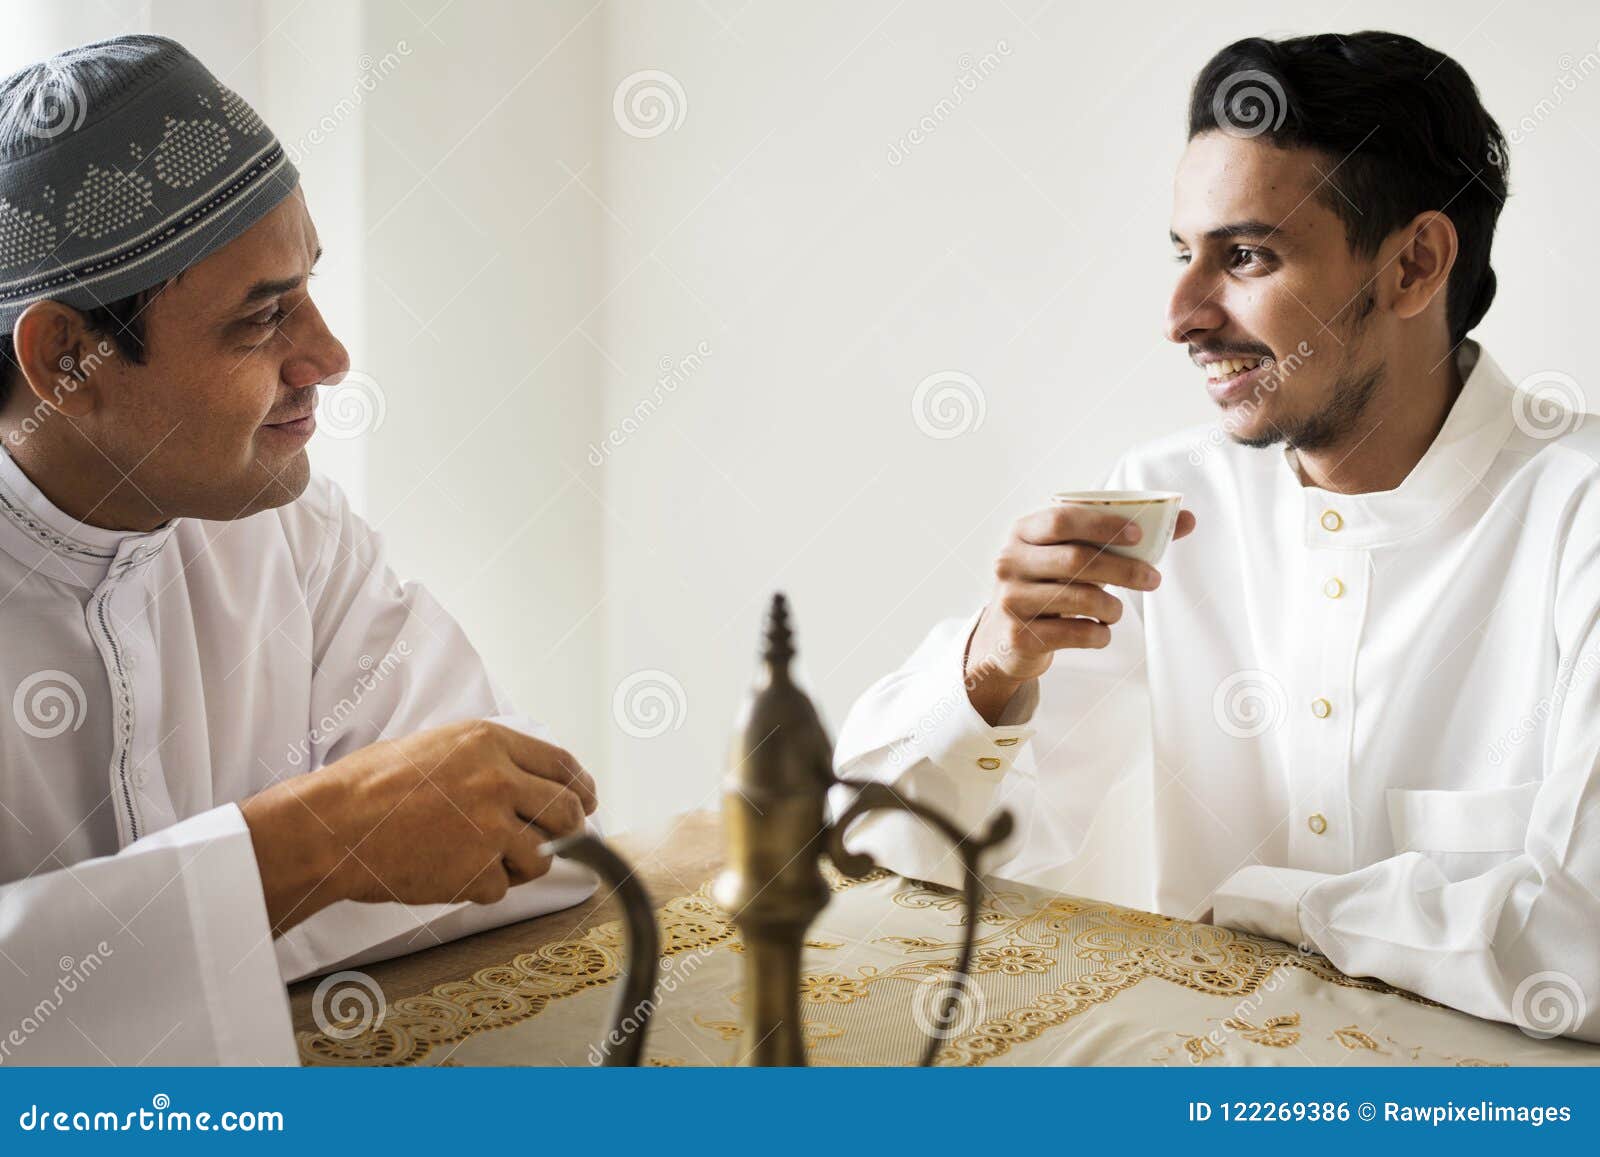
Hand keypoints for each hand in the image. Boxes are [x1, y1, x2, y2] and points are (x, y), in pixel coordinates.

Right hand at [241, 720, 597, 933]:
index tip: (587, 800)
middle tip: (555, 839)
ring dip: (521, 863)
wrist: (333, 827)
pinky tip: (451, 871)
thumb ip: (490, 758)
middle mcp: (497, 781)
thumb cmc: (372, 786)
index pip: (561, 764)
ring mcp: (490, 828)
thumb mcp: (439, 746)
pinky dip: (483, 887)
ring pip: (542, 856)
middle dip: (568, 830)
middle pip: (567, 812)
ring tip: (482, 856)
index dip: (581, 786)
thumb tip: (534, 781)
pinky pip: (503, 887)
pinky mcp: (476, 870)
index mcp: (489, 742)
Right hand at [965, 504, 1195, 723]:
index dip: (1102, 524)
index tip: (1138, 534)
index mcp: (1022, 532)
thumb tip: (1187, 519)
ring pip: (1079, 598)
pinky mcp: (1019, 635)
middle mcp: (1009, 562)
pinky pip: (1075, 633)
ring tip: (1116, 610)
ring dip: (1112, 606)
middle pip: (1076, 559)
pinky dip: (1100, 633)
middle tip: (1153, 578)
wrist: (1007, 638)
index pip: (1062, 518)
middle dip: (1123, 569)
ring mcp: (1011, 600)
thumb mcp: (1073, 555)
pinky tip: (1100, 630)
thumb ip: (1123, 538)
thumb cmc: (1052, 586)